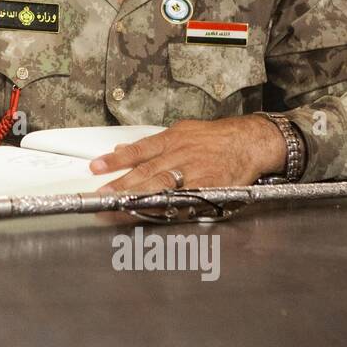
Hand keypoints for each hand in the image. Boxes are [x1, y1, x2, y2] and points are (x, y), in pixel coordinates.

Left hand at [88, 116, 286, 192]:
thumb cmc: (215, 138)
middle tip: (100, 197)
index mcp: (171, 140)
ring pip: (161, 186)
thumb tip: (122, 149)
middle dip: (121, 186)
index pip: (138, 151)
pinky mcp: (209, 187)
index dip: (115, 160)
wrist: (250, 141)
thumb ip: (152, 144)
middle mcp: (180, 154)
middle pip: (146, 172)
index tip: (96, 169)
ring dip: (138, 198)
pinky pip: (185, 199)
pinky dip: (168, 207)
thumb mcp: (181, 131)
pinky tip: (153, 214)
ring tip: (117, 208)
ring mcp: (194, 171)